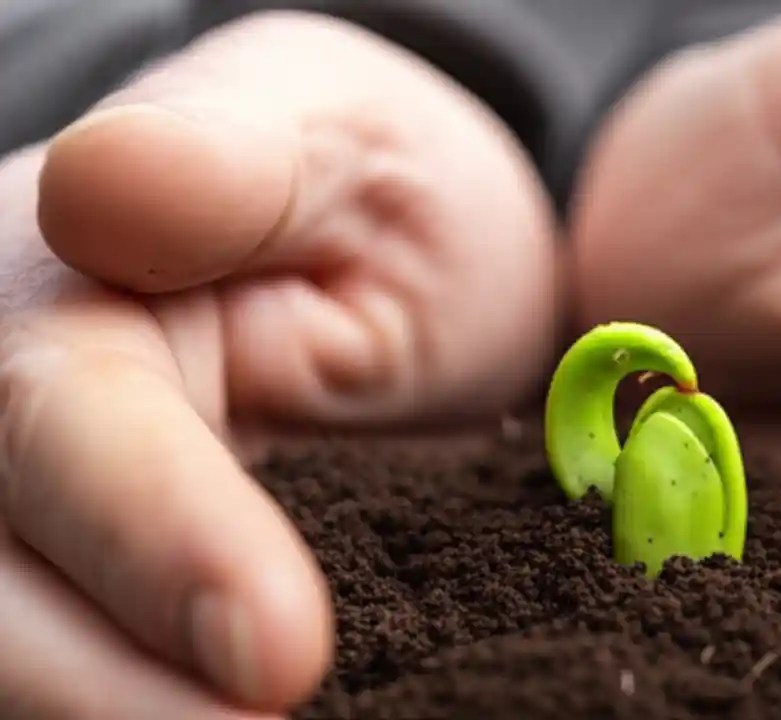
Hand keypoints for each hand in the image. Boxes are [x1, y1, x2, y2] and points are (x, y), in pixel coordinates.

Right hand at [0, 12, 556, 717]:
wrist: (390, 256)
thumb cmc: (368, 191)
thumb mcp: (334, 142)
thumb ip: (226, 171)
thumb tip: (104, 188)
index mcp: (51, 284)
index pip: (60, 423)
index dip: (158, 541)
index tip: (281, 655)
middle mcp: (5, 409)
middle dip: (119, 696)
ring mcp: (32, 510)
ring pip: (14, 651)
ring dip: (120, 719)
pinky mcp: (84, 582)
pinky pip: (71, 661)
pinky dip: (135, 709)